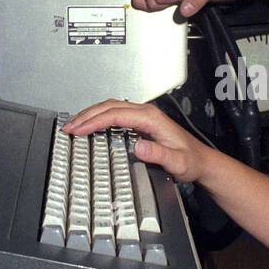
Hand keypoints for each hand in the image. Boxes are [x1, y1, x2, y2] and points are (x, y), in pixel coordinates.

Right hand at [61, 99, 211, 182]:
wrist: (200, 161)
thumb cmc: (190, 161)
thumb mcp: (177, 162)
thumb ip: (159, 154)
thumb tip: (139, 146)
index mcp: (152, 118)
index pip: (116, 114)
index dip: (95, 121)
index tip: (79, 129)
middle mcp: (146, 113)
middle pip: (109, 107)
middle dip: (86, 116)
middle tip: (68, 128)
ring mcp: (143, 116)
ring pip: (110, 108)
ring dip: (90, 115)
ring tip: (73, 126)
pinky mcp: (141, 122)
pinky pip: (115, 115)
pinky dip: (98, 118)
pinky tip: (89, 126)